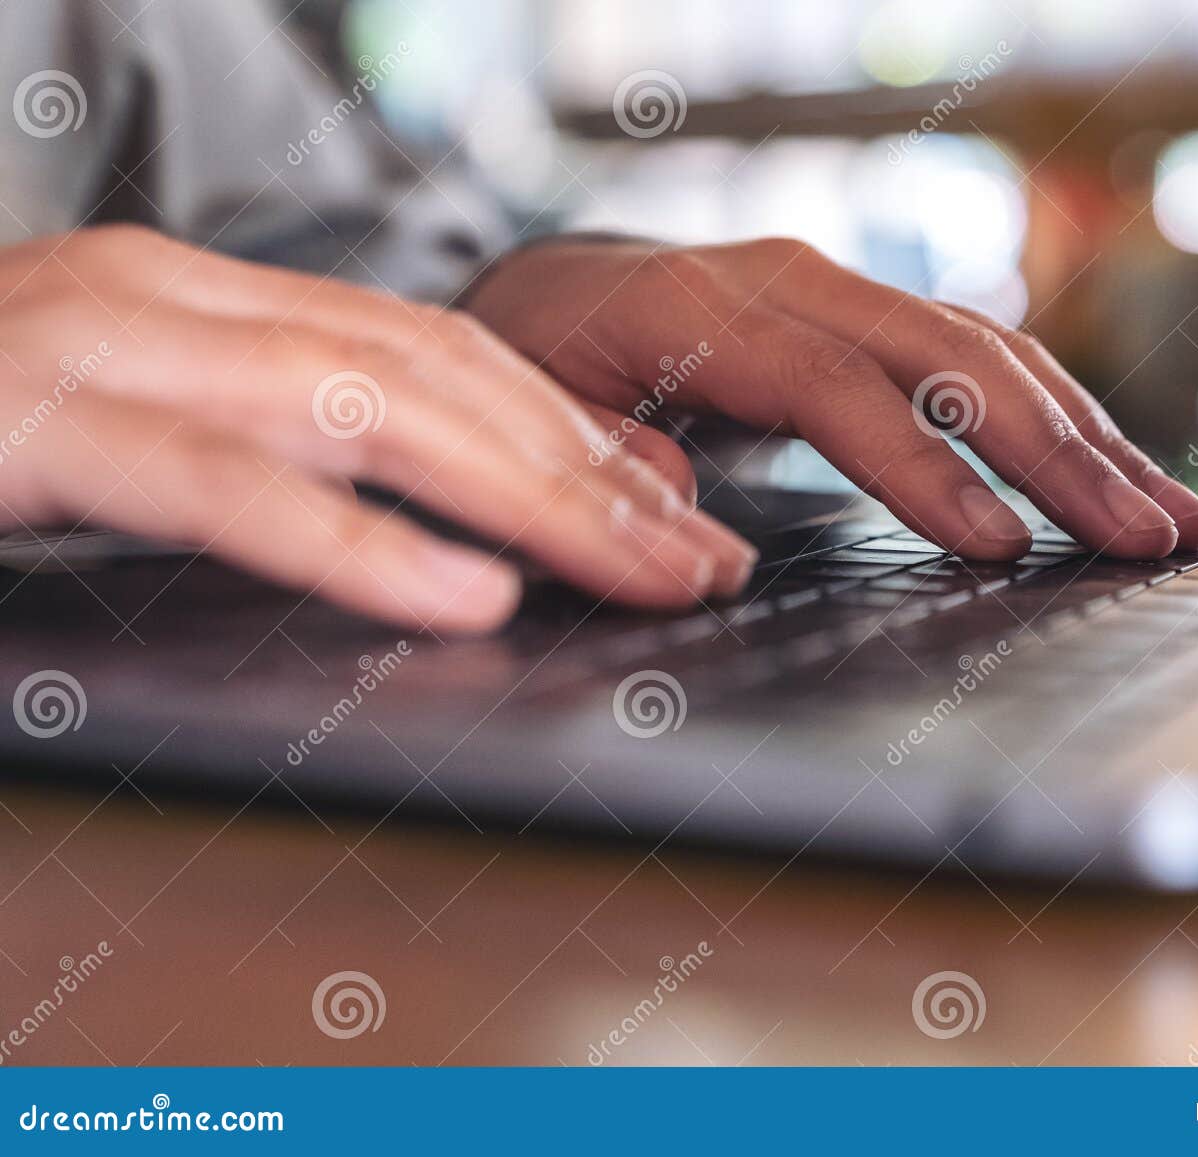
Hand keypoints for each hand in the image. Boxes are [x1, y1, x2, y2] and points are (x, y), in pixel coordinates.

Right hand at [0, 226, 755, 633]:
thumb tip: (464, 534)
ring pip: (363, 411)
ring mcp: (101, 349)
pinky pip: (223, 488)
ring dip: (523, 498)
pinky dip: (356, 544)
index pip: (441, 353)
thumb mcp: (161, 437)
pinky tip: (464, 591)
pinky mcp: (32, 427)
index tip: (673, 505)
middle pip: (436, 377)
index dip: (570, 428)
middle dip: (584, 472)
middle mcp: (172, 298)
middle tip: (696, 554)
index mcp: (212, 301)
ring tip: (637, 571)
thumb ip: (300, 460)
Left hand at [469, 236, 1197, 559]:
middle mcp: (796, 283)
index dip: (921, 466)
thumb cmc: (549, 361)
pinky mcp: (877, 320)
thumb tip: (708, 555)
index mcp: (706, 308)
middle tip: (1146, 538)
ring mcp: (847, 293)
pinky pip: (983, 357)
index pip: (836, 386)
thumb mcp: (542, 417)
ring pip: (989, 352)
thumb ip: (612, 474)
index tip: (999, 545)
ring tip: (1171, 517)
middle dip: (1057, 454)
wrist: (559, 289)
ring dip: (1087, 437)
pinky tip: (1113, 470)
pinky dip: (1057, 417)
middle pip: (949, 358)